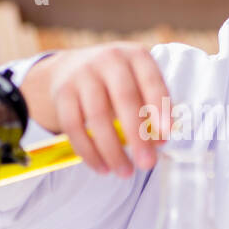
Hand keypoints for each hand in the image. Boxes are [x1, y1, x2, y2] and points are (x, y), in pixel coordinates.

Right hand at [19, 43, 171, 177]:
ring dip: (112, 149)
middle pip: (124, 99)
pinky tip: (102, 168)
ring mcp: (83, 75)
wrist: (72, 67)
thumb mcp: (139, 80)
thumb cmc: (118, 81)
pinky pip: (74, 126)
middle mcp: (109, 60)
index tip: (165, 136)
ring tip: (125, 172)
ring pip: (97, 116)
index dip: (160, 108)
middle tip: (147, 164)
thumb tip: (159, 141)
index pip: (151, 80)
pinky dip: (88, 151)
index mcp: (136, 56)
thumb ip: (152, 106)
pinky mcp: (63, 93)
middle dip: (137, 135)